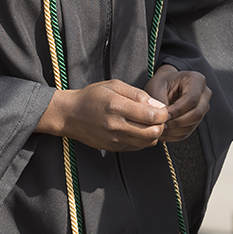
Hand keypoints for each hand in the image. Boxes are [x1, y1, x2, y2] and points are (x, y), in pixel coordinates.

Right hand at [36, 80, 168, 151]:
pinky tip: (139, 130)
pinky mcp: (113, 148)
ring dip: (154, 133)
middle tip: (158, 117)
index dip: (163, 113)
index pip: (151, 116)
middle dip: (161, 125)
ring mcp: (114, 139)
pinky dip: (144, 140)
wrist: (69, 115)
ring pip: (147, 142)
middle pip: (152, 132)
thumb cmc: (92, 96)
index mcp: (117, 106)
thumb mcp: (114, 85)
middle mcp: (116, 125)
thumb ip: (137, 94)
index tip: (162, 109)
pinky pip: (137, 147)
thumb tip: (158, 105)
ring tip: (149, 123)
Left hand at [143, 64, 210, 141]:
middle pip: (196, 113)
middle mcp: (204, 93)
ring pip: (193, 124)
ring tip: (161, 129)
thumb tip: (163, 119)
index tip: (164, 116)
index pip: (191, 99)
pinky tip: (165, 132)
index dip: (177, 110)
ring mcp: (203, 107)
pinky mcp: (198, 118)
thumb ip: (160, 102)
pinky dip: (176, 134)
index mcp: (196, 80)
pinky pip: (189, 130)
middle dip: (177, 122)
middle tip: (162, 124)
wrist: (165, 85)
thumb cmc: (162, 83)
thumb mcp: (157, 87)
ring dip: (175, 130)